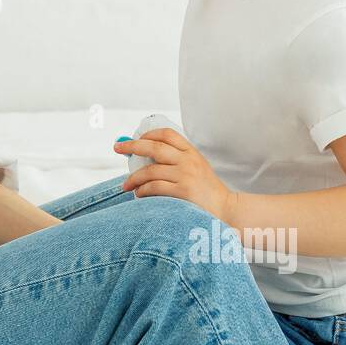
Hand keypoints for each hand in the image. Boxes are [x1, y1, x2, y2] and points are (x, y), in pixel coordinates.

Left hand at [114, 127, 236, 223]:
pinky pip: (154, 187)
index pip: (167, 134)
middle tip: (118, 148)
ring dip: (134, 178)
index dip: (148, 134)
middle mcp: (188, 160)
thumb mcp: (197, 168)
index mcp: (191, 152)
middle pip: (154, 147)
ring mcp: (186, 175)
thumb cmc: (207, 192)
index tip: (135, 139)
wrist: (227, 210)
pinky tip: (139, 194)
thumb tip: (144, 156)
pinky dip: (142, 191)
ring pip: (150, 170)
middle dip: (132, 146)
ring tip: (127, 185)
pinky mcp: (183, 191)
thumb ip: (177, 160)